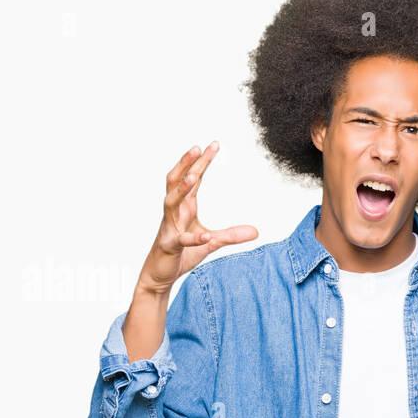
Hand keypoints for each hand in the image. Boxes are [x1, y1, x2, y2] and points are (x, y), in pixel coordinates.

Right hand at [141, 141, 258, 291]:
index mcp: (184, 207)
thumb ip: (231, 235)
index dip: (201, 162)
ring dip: (181, 190)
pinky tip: (205, 236)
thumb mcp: (211, 242)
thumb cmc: (182, 253)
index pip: (193, 179)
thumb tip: (256, 231)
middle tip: (197, 147)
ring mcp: (170, 227)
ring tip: (193, 177)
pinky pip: (182, 240)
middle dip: (186, 164)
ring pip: (171, 203)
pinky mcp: (170, 246)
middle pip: (177, 182)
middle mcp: (175, 212)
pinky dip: (193, 237)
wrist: (160, 274)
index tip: (213, 144)